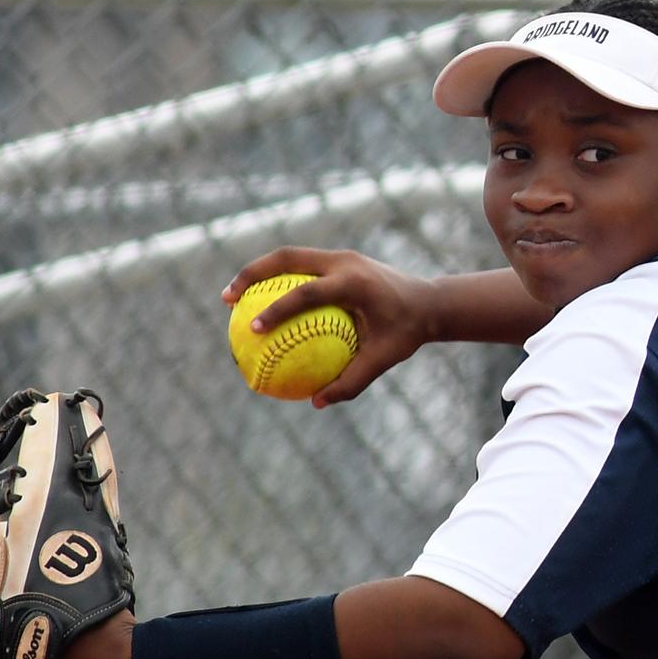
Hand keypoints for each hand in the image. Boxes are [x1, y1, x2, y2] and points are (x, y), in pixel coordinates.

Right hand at [224, 246, 436, 406]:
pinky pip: (300, 266)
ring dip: (258, 272)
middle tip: (227, 299)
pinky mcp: (337, 258)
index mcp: (355, 282)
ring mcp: (339, 255)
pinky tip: (259, 304)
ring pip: (288, 256)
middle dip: (252, 274)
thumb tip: (316, 402)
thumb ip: (352, 381)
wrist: (430, 302)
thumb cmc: (408, 332)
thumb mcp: (384, 359)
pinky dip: (277, 280)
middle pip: (287, 257)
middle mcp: (344, 261)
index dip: (278, 308)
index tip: (255, 328)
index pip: (308, 293)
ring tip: (232, 297)